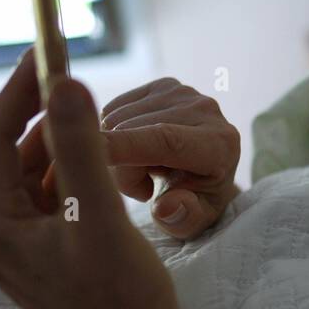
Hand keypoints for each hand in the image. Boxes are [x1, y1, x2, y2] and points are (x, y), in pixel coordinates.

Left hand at [0, 51, 201, 308]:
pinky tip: (91, 162)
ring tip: (86, 120)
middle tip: (62, 74)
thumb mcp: (102, 216)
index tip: (50, 50)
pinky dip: (57, 169)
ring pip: (15, 172)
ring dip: (46, 141)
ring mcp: (11, 247)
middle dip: (27, 111)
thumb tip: (65, 84)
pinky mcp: (35, 253)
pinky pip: (35, 195)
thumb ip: (82, 148)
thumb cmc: (122, 293)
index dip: (20, 89)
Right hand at [98, 77, 240, 239]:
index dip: (123, 146)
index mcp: (218, 145)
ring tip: (145, 170)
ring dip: (115, 153)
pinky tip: (140, 150)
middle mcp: (204, 110)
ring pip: (115, 119)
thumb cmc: (195, 204)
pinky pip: (112, 109)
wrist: (206, 174)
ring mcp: (183, 92)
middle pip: (131, 131)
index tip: (90, 155)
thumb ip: (183, 218)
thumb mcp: (193, 223)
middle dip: (120, 170)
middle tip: (141, 190)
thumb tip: (167, 206)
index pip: (164, 140)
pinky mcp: (162, 86)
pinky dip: (114, 135)